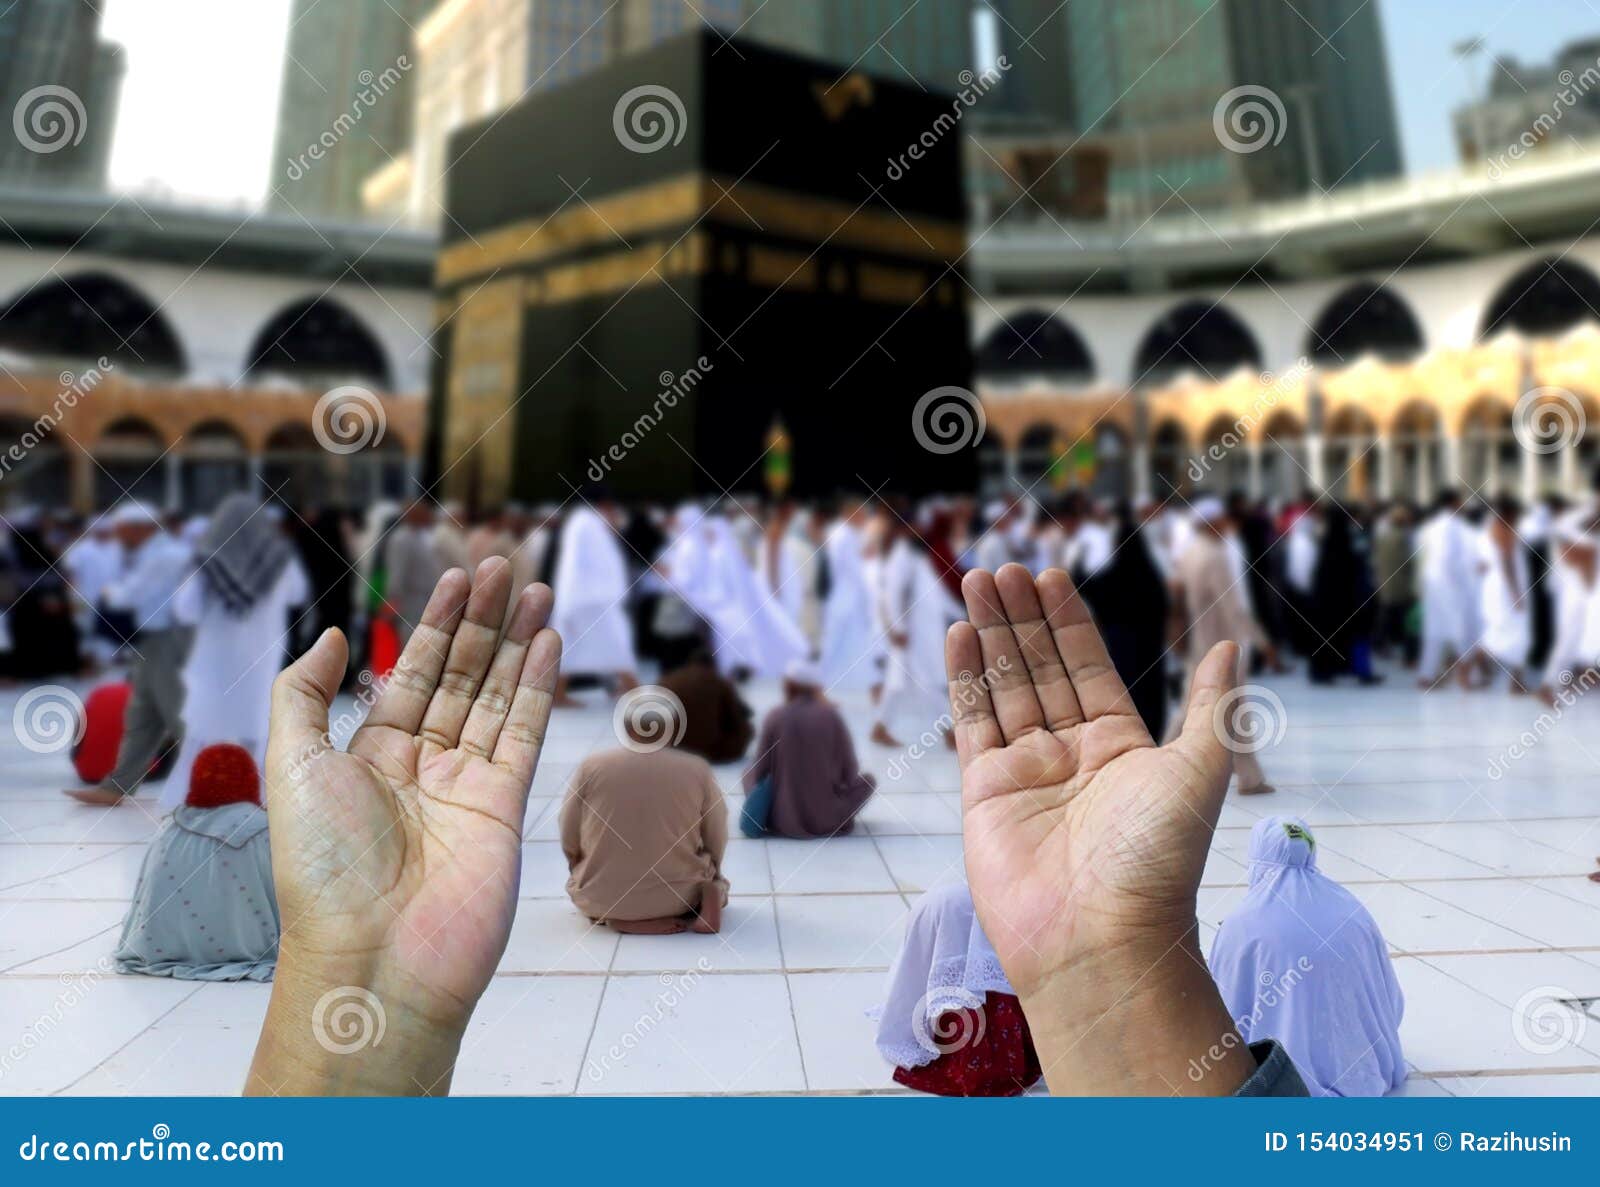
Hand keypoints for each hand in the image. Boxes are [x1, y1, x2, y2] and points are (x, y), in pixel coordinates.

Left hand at [247, 559, 560, 1095]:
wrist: (375, 955)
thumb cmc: (322, 869)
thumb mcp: (291, 765)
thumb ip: (304, 692)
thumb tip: (330, 636)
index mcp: (371, 757)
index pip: (413, 673)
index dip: (437, 623)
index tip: (458, 576)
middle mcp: (422, 767)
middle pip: (461, 676)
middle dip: (484, 620)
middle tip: (504, 564)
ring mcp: (468, 787)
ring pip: (498, 697)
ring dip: (518, 642)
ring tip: (536, 589)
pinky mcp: (505, 808)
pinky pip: (524, 735)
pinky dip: (538, 688)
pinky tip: (547, 645)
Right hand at [947, 564, 1254, 1095]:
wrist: (1101, 938)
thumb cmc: (1156, 858)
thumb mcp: (1200, 770)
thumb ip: (1210, 705)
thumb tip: (1231, 646)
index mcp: (1121, 747)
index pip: (1088, 667)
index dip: (1067, 621)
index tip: (1048, 575)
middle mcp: (1071, 754)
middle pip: (1040, 669)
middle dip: (1020, 617)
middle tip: (999, 567)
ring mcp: (1024, 772)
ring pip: (1004, 687)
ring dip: (991, 634)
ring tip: (976, 580)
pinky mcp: (983, 792)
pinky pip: (972, 722)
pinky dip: (965, 677)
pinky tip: (960, 634)